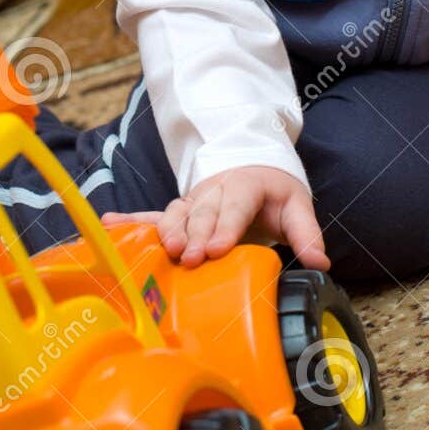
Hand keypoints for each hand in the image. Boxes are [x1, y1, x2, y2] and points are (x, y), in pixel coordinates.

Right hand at [101, 164, 328, 270]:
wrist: (251, 165)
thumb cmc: (274, 192)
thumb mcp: (296, 205)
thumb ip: (307, 233)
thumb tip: (321, 265)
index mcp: (245, 185)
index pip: (235, 207)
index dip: (224, 227)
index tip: (216, 250)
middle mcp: (214, 191)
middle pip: (201, 212)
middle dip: (194, 235)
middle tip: (190, 258)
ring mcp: (192, 201)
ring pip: (175, 214)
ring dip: (167, 232)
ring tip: (162, 250)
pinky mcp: (178, 211)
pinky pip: (153, 215)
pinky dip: (130, 220)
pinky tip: (106, 224)